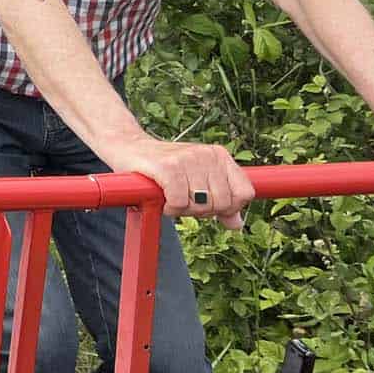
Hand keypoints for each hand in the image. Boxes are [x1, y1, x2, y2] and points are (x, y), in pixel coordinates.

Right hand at [104, 136, 254, 228]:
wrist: (129, 147)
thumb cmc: (165, 168)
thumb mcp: (197, 181)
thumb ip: (220, 201)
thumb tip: (237, 225)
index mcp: (220, 156)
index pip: (244, 192)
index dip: (229, 207)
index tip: (209, 204)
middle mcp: (207, 154)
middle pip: (222, 203)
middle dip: (203, 211)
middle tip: (184, 201)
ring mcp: (187, 159)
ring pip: (201, 205)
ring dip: (184, 210)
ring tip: (171, 197)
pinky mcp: (167, 167)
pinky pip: (179, 202)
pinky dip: (170, 208)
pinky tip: (163, 200)